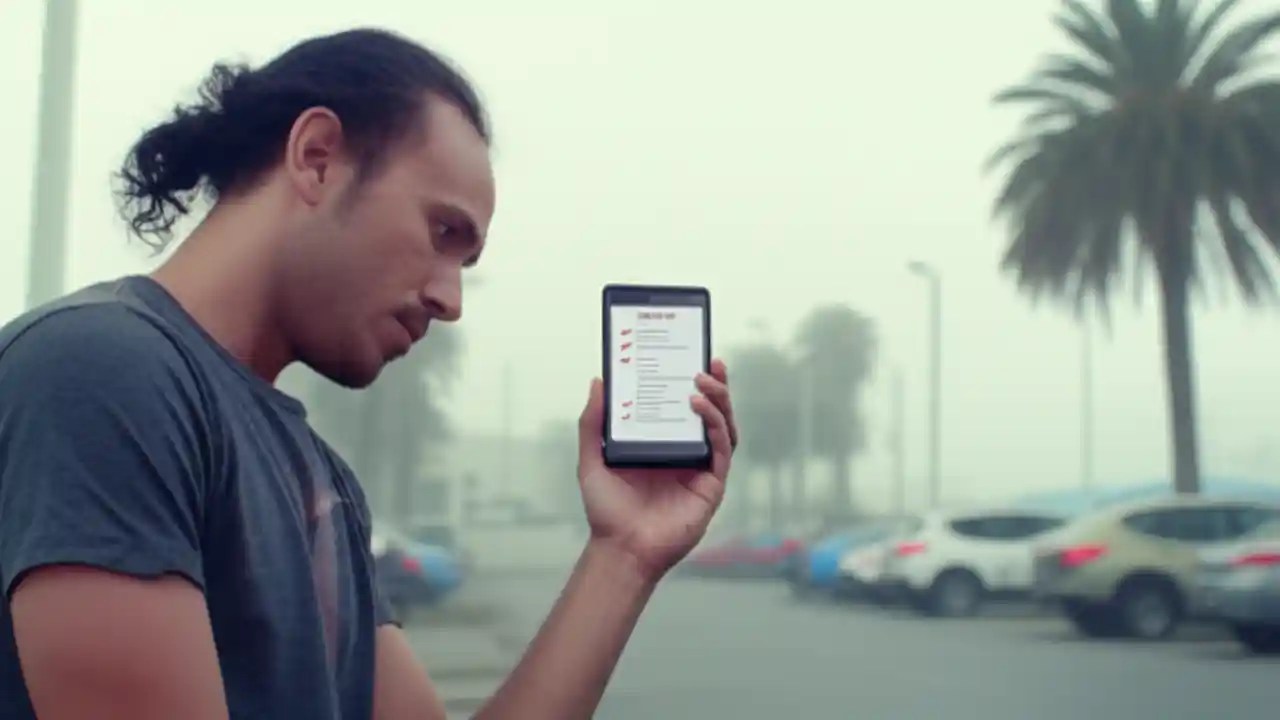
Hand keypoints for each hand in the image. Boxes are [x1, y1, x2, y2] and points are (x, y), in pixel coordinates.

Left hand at [576, 359, 737, 582]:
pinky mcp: (711, 485)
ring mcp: (701, 469)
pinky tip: (699, 407)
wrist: (620, 548)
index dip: (692, 383)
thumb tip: (598, 381)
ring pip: (723, 426)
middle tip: (709, 360)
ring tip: (705, 377)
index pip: (683, 407)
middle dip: (716, 384)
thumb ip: (592, 422)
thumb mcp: (592, 458)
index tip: (691, 355)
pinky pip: (722, 448)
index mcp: (663, 445)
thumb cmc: (606, 509)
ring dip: (719, 399)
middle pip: (710, 412)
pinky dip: (715, 424)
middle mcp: (685, 454)